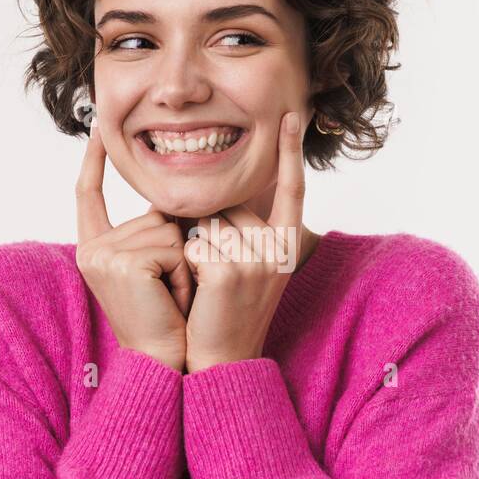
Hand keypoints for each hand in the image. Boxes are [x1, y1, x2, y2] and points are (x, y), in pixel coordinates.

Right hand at [74, 118, 192, 371]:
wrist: (167, 362)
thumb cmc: (169, 319)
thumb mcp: (156, 269)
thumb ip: (156, 232)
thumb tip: (172, 201)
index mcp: (93, 247)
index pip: (87, 194)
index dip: (93, 161)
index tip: (97, 129)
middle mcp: (91, 248)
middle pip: (154, 214)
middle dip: (178, 250)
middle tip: (170, 292)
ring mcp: (103, 255)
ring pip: (170, 230)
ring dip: (186, 263)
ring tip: (173, 297)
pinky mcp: (123, 264)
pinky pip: (175, 247)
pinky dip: (185, 272)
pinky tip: (173, 299)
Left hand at [183, 112, 306, 373]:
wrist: (221, 363)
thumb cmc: (222, 316)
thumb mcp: (242, 270)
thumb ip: (235, 233)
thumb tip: (211, 202)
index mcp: (284, 246)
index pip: (291, 190)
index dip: (290, 153)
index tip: (292, 116)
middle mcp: (278, 249)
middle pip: (229, 206)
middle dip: (206, 230)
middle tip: (211, 279)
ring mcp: (257, 258)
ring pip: (208, 223)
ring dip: (193, 249)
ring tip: (206, 290)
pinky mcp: (230, 270)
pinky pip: (194, 244)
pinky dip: (186, 265)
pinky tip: (200, 294)